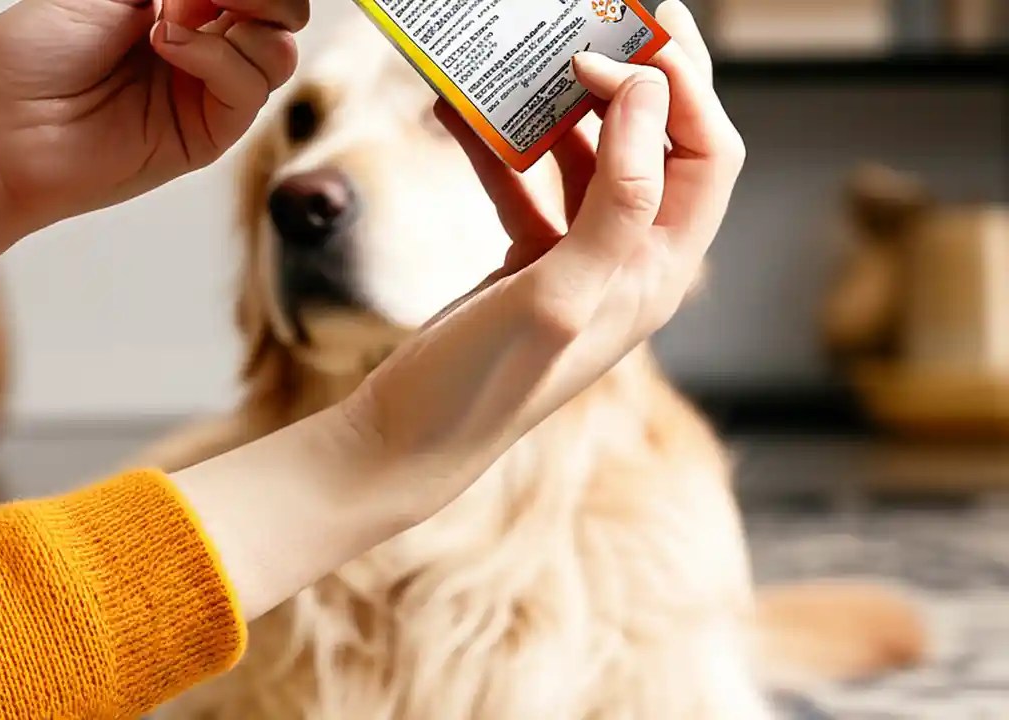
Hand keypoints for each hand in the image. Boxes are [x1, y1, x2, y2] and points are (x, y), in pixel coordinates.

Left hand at [0, 0, 306, 230]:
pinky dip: (218, 57)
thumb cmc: (32, 51)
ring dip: (240, 22)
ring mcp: (205, 94)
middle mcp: (202, 50)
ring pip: (278, 54)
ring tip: (169, 20)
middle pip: (283, 17)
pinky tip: (167, 43)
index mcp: (180, 8)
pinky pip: (248, 91)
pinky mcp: (205, 137)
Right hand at [338, 1, 743, 513]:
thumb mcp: (556, 293)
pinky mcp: (528, 262)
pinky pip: (528, 184)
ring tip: (523, 55)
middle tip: (607, 14)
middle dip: (636, 77)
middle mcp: (630, 262)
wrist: (408, 441)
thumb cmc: (481, 385)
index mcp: (657, 273)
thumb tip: (650, 95)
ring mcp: (577, 260)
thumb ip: (616, 200)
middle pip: (659, 144)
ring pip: (587, 157)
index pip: (705, 154)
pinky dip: (500, 147)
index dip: (675, 90)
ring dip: (557, 105)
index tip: (616, 45)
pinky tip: (457, 114)